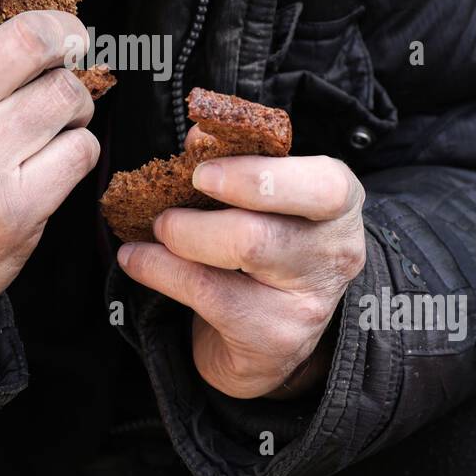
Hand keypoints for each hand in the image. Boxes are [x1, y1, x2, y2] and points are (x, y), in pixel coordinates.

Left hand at [116, 126, 366, 398]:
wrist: (271, 339)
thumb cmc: (265, 247)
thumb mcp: (261, 200)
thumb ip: (235, 162)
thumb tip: (199, 137)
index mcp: (339, 202)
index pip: (323, 185)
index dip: (256, 176)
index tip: (200, 173)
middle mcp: (335, 251)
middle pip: (262, 231)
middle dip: (199, 218)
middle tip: (164, 214)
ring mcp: (309, 302)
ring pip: (237, 259)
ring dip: (179, 241)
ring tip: (154, 231)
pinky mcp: (275, 338)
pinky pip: (208, 294)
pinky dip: (160, 271)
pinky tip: (137, 260)